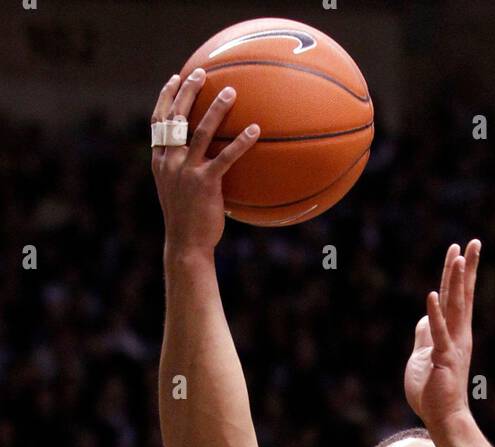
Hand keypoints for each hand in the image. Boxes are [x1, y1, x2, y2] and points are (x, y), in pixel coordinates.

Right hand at [151, 68, 259, 252]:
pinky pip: (225, 157)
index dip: (166, 97)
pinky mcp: (204, 184)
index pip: (159, 121)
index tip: (175, 78)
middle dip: (188, 91)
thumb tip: (202, 157)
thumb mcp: (177, 191)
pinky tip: (255, 130)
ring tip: (231, 92)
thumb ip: (183, 170)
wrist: (186, 244)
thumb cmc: (186, 220)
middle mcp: (169, 161)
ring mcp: (185, 171)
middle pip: (176, 117)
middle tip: (202, 73)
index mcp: (160, 161)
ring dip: (216, 108)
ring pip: (200, 131)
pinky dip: (241, 142)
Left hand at [404, 240, 480, 431]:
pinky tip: (431, 296)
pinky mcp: (443, 359)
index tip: (463, 250)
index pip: (459, 298)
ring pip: (455, 308)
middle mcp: (459, 336)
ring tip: (458, 257)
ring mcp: (452, 346)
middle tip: (472, 242)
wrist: (443, 417)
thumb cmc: (434, 391)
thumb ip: (425, 335)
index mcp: (455, 334)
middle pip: (462, 295)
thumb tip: (424, 317)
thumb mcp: (425, 356)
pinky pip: (438, 333)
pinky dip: (434, 315)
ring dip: (456, 282)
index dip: (460, 274)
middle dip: (466, 268)